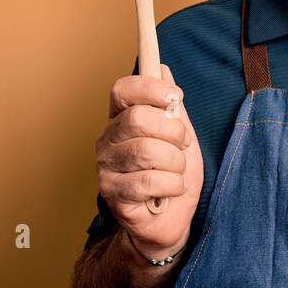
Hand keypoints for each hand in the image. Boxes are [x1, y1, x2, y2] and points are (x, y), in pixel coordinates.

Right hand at [95, 63, 202, 257]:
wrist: (173, 219)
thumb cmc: (173, 174)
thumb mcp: (180, 134)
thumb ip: (170, 105)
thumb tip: (161, 68)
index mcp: (120, 119)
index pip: (122, 90)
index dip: (150, 89)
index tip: (174, 97)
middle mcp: (107, 140)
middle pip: (138, 119)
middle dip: (173, 132)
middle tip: (181, 146)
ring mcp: (106, 167)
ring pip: (147, 151)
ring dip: (175, 163)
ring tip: (176, 172)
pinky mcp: (112, 194)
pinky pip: (150, 181)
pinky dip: (172, 186)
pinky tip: (168, 190)